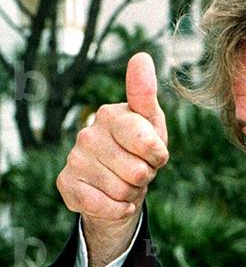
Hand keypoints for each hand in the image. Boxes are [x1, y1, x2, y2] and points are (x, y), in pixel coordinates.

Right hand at [56, 52, 168, 266]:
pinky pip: (104, 206)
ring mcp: (75, 160)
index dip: (157, 156)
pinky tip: (114, 200)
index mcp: (110, 115)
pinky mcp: (67, 185)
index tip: (154, 154)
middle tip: (136, 171)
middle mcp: (87, 134)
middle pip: (136, 172)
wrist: (118, 186)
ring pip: (121, 191)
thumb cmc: (139, 150)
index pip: (147, 142)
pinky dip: (118, 209)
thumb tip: (141, 57)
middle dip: (144, 177)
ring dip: (131, 194)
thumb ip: (146, 95)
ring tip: (124, 182)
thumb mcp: (151, 124)